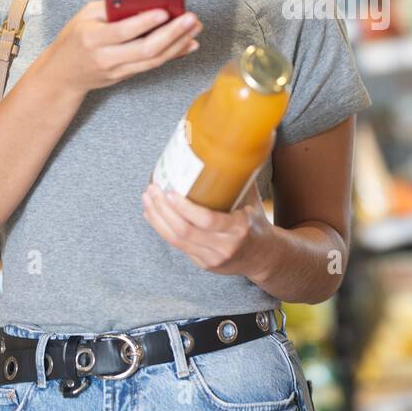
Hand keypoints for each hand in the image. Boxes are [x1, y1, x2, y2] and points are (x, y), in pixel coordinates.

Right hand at [39, 2, 202, 96]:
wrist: (62, 75)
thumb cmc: (75, 38)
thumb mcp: (84, 16)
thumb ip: (112, 8)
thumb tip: (145, 0)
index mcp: (92, 38)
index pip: (122, 31)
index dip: (145, 22)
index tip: (165, 11)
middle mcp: (105, 57)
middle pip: (145, 49)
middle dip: (172, 34)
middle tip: (192, 19)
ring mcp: (116, 71)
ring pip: (153, 61)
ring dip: (178, 45)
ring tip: (195, 29)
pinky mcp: (125, 77)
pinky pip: (152, 66)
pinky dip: (172, 55)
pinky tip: (188, 43)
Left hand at [141, 179, 275, 279]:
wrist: (263, 258)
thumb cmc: (256, 223)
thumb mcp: (253, 202)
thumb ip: (239, 179)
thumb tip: (229, 147)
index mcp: (239, 228)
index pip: (207, 220)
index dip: (185, 208)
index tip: (170, 192)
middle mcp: (224, 246)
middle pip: (185, 230)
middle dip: (163, 210)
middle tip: (152, 190)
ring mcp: (211, 258)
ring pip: (176, 240)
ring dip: (157, 219)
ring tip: (148, 199)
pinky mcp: (202, 263)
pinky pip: (177, 246)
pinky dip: (162, 228)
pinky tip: (152, 214)